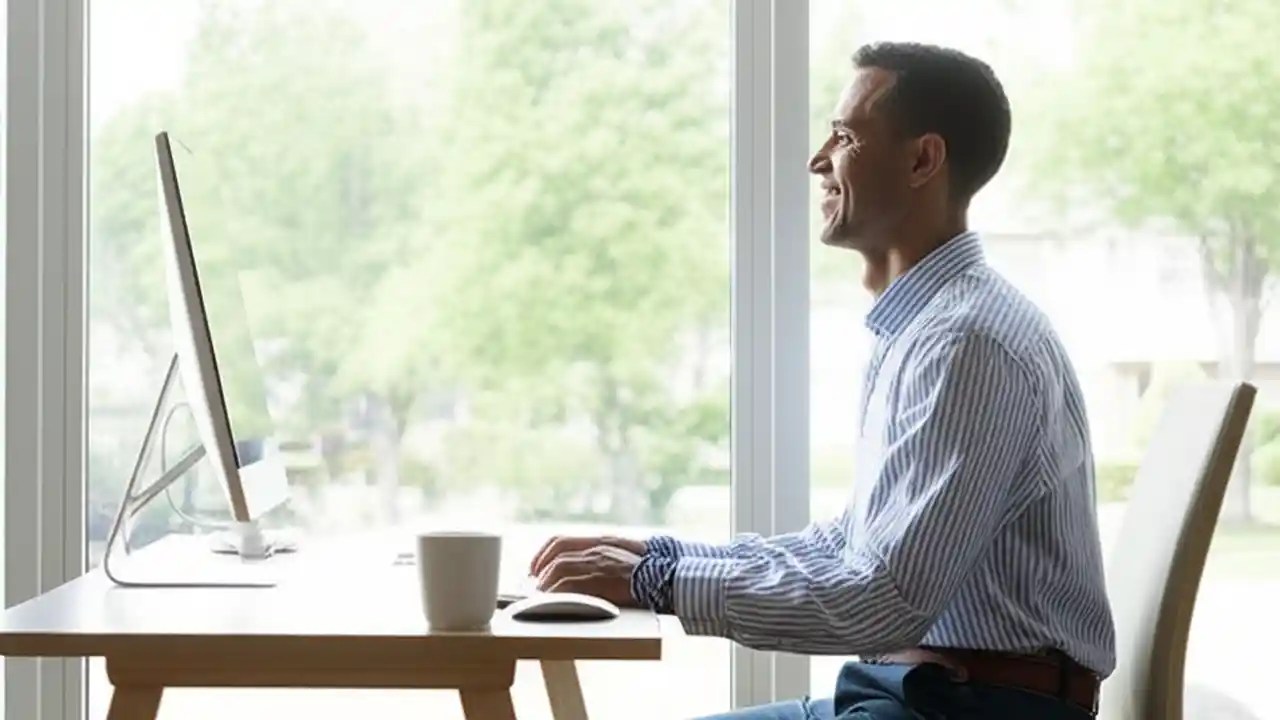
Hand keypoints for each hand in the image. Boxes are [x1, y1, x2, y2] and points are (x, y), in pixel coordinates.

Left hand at [530, 540, 645, 606]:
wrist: (664, 579)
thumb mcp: (623, 553)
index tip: (536, 566)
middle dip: (541, 569)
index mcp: (600, 541)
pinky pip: (570, 585)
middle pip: (557, 554)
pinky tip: (553, 600)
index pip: (561, 540)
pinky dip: (557, 592)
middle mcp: (596, 549)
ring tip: (543, 594)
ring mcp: (598, 565)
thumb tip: (583, 564)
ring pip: (560, 569)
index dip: (543, 552)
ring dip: (547, 582)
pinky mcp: (600, 581)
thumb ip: (603, 555)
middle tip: (535, 583)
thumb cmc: (647, 571)